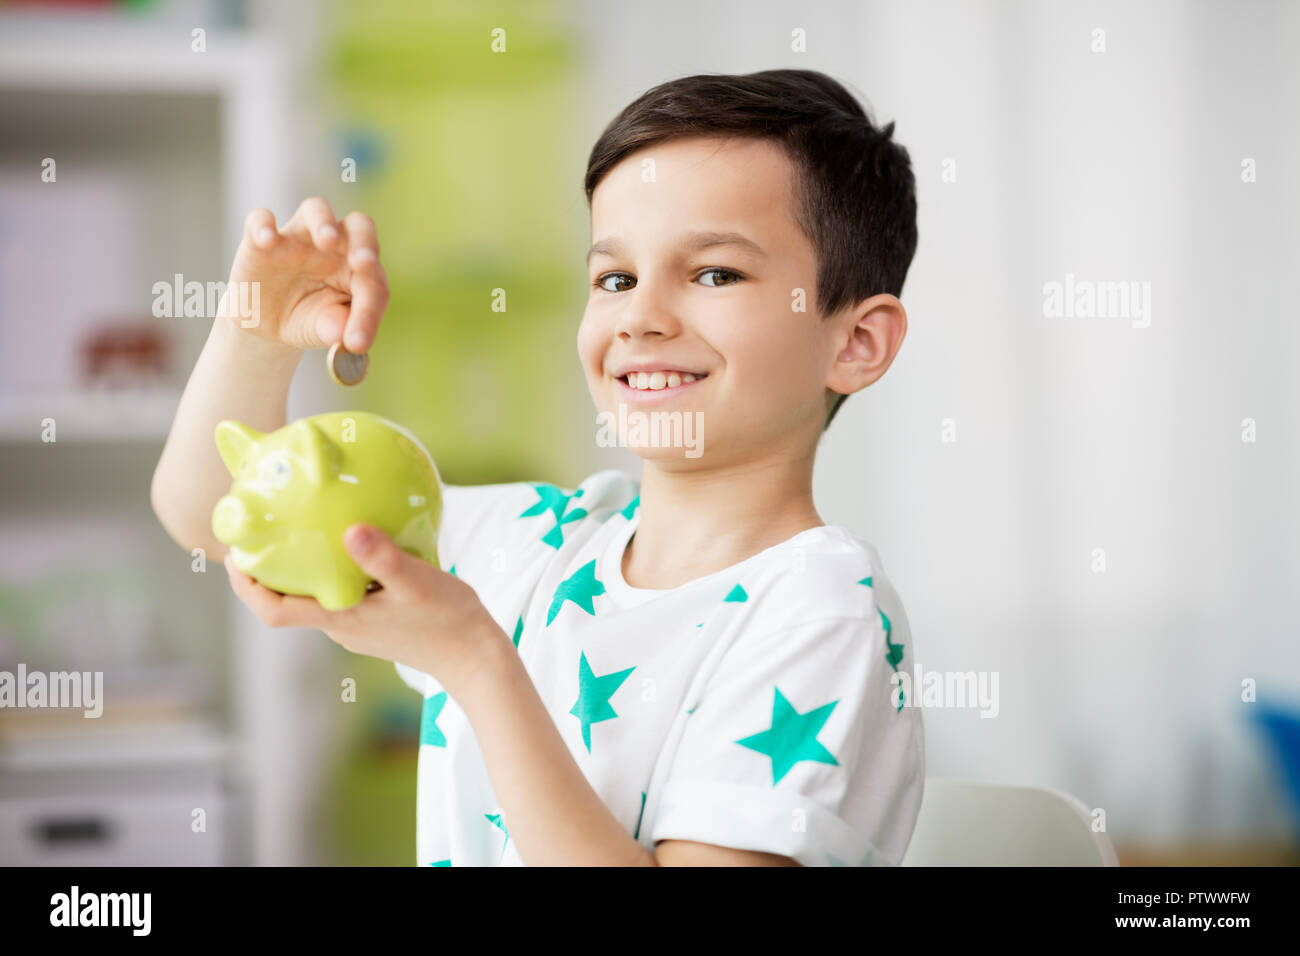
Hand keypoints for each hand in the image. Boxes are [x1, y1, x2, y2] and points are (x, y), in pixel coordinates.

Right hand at [219, 197, 389, 353]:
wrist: (266, 323)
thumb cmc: (308, 320)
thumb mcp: (322, 329)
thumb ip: (335, 328)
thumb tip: (346, 337)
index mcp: (358, 269)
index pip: (373, 280)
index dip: (369, 311)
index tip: (358, 343)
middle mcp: (335, 246)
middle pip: (359, 225)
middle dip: (364, 240)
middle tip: (363, 263)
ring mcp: (299, 237)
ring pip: (316, 209)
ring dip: (324, 222)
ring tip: (327, 241)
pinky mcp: (261, 240)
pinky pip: (261, 220)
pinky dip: (263, 225)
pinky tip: (267, 240)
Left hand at [223, 524, 505, 695]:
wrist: (475, 658)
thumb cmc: (448, 621)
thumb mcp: (418, 582)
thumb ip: (383, 558)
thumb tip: (350, 531)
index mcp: (340, 618)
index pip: (273, 611)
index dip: (245, 588)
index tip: (232, 556)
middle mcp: (341, 626)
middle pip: (287, 602)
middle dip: (266, 573)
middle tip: (261, 533)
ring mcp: (358, 628)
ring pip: (315, 598)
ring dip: (300, 571)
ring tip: (301, 531)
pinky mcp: (377, 624)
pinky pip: (343, 595)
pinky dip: (334, 573)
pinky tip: (354, 547)